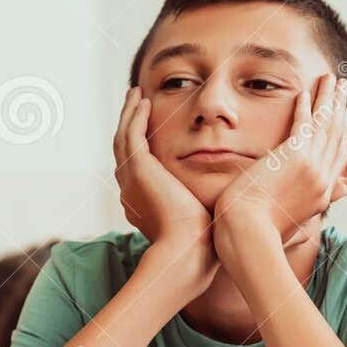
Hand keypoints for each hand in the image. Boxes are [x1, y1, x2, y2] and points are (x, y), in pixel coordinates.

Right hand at [114, 86, 216, 292]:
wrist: (188, 252)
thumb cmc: (200, 246)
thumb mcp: (198, 223)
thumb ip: (202, 211)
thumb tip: (223, 207)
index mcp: (139, 203)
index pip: (133, 168)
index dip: (137, 147)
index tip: (146, 131)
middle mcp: (129, 190)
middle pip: (123, 149)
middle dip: (127, 124)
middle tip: (134, 103)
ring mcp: (130, 179)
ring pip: (123, 137)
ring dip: (128, 113)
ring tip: (136, 94)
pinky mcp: (138, 168)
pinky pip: (131, 134)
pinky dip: (134, 116)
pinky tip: (143, 100)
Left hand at [213, 74, 346, 260]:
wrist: (248, 236)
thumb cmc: (253, 238)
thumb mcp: (278, 227)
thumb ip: (285, 215)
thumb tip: (279, 218)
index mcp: (319, 196)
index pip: (336, 159)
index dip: (341, 135)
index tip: (343, 117)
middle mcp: (322, 180)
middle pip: (335, 137)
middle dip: (339, 110)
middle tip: (344, 90)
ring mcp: (312, 167)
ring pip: (324, 125)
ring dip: (329, 99)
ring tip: (334, 79)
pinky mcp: (294, 156)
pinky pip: (304, 123)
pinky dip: (308, 104)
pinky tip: (307, 89)